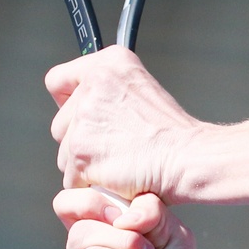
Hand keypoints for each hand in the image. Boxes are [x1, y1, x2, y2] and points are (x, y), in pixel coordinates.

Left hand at [46, 46, 200, 201]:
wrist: (190, 158)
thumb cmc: (174, 134)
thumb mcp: (141, 90)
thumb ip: (106, 93)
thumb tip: (78, 111)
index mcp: (110, 63)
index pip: (58, 80)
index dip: (69, 102)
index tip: (83, 114)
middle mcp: (94, 84)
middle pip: (60, 124)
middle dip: (80, 140)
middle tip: (116, 145)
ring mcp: (84, 119)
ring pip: (64, 154)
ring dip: (86, 165)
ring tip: (121, 161)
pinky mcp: (80, 153)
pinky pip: (71, 179)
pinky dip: (91, 185)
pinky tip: (117, 177)